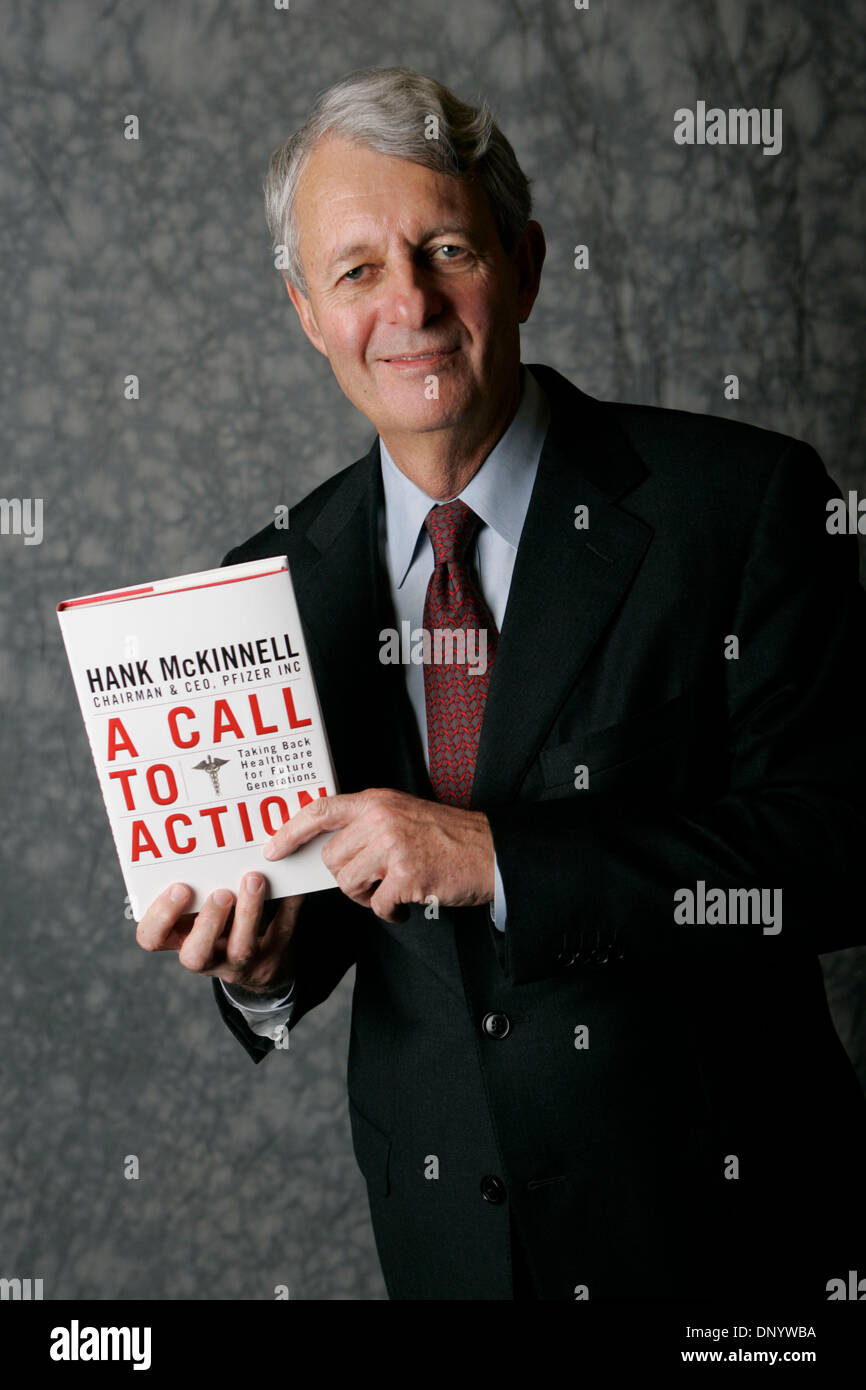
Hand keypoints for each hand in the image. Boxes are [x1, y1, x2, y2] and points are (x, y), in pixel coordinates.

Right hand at [135, 874, 302, 995]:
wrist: (259, 962)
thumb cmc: (220, 923)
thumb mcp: (200, 908)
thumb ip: (197, 882)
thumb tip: (203, 833)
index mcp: (179, 940)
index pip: (151, 938)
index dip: (160, 916)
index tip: (180, 888)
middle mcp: (206, 957)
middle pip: (195, 955)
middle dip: (208, 922)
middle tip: (221, 893)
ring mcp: (239, 964)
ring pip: (241, 949)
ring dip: (248, 912)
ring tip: (254, 879)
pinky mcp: (272, 958)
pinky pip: (281, 932)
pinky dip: (288, 906)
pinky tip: (292, 884)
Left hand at [263, 788, 494, 923]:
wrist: (489, 851)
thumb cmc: (446, 836)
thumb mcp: (402, 813)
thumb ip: (367, 823)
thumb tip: (328, 850)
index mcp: (377, 801)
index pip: (321, 810)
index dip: (291, 830)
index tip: (273, 849)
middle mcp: (381, 819)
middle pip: (332, 858)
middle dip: (346, 877)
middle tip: (372, 881)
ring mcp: (393, 846)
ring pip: (348, 883)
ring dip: (366, 896)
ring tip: (390, 891)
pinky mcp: (406, 875)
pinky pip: (375, 905)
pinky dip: (389, 913)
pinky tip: (405, 905)